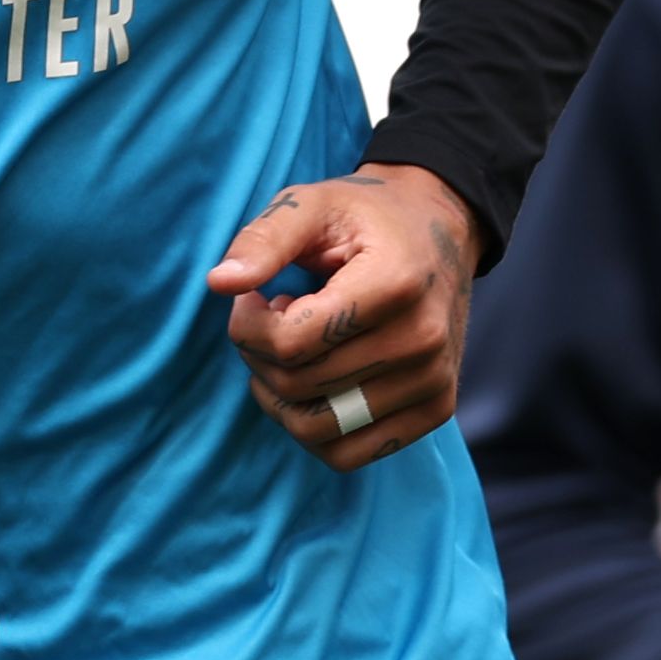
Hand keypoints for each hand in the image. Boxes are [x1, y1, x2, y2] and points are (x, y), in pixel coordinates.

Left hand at [204, 167, 474, 472]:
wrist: (441, 229)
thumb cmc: (366, 217)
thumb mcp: (312, 205)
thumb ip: (264, 239)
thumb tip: (219, 282)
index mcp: (395, 284)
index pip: (291, 343)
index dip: (248, 326)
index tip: (253, 297)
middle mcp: (422, 340)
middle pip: (299, 386)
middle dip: (260, 356)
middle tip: (272, 317)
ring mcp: (433, 381)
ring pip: (317, 430)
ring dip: (280, 397)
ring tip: (295, 349)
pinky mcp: (435, 409)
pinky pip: (349, 454)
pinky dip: (313, 428)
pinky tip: (315, 382)